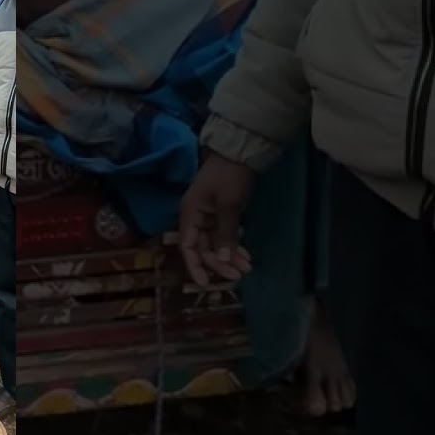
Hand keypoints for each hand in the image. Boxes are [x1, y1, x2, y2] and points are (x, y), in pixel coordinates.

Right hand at [179, 153, 256, 285]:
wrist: (240, 150)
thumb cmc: (230, 176)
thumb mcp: (228, 205)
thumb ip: (225, 234)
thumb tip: (222, 261)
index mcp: (189, 214)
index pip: (187, 246)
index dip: (195, 265)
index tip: (206, 283)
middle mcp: (195, 217)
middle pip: (202, 247)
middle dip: (219, 263)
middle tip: (239, 275)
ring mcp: (208, 214)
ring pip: (215, 243)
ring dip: (228, 256)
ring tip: (247, 268)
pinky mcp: (221, 212)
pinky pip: (224, 234)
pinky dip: (233, 245)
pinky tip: (245, 255)